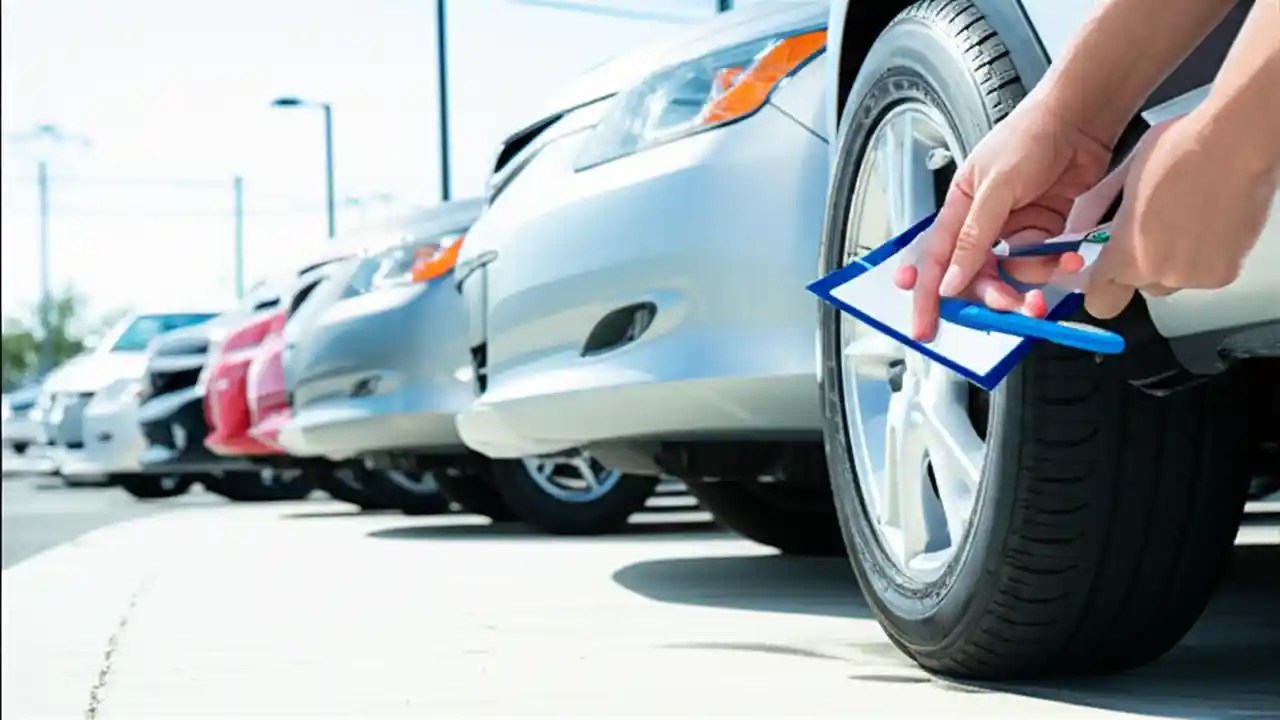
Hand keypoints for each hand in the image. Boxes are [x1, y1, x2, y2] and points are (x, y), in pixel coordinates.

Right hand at [895, 95, 1111, 340]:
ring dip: (1034, 278)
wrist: (1080, 118)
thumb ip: (974, 237)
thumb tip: (950, 281)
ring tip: (1057, 266)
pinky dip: (1055, 264)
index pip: (935, 260)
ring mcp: (1014, 229)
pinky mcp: (1044, 231)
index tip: (924, 328)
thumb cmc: (1029, 136)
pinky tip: (1069, 256)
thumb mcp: (995, 187)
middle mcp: (983, 224)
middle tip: (1012, 305)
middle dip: (993, 294)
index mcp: (958, 209)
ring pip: (1012, 274)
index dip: (926, 297)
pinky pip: (1041, 263)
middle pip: (976, 276)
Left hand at [1076, 117, 1276, 317]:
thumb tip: (1094, 230)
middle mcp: (1159, 274)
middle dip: (1144, 267)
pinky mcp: (1225, 273)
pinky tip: (1211, 224)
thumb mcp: (1125, 182)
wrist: (1235, 144)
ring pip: (1174, 281)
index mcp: (1126, 254)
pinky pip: (1205, 272)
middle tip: (1156, 234)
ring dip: (1177, 260)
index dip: (1101, 287)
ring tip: (1189, 220)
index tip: (1105, 274)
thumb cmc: (1181, 151)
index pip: (1100, 298)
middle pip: (1141, 286)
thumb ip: (1107, 218)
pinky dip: (1207, 256)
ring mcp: (1195, 276)